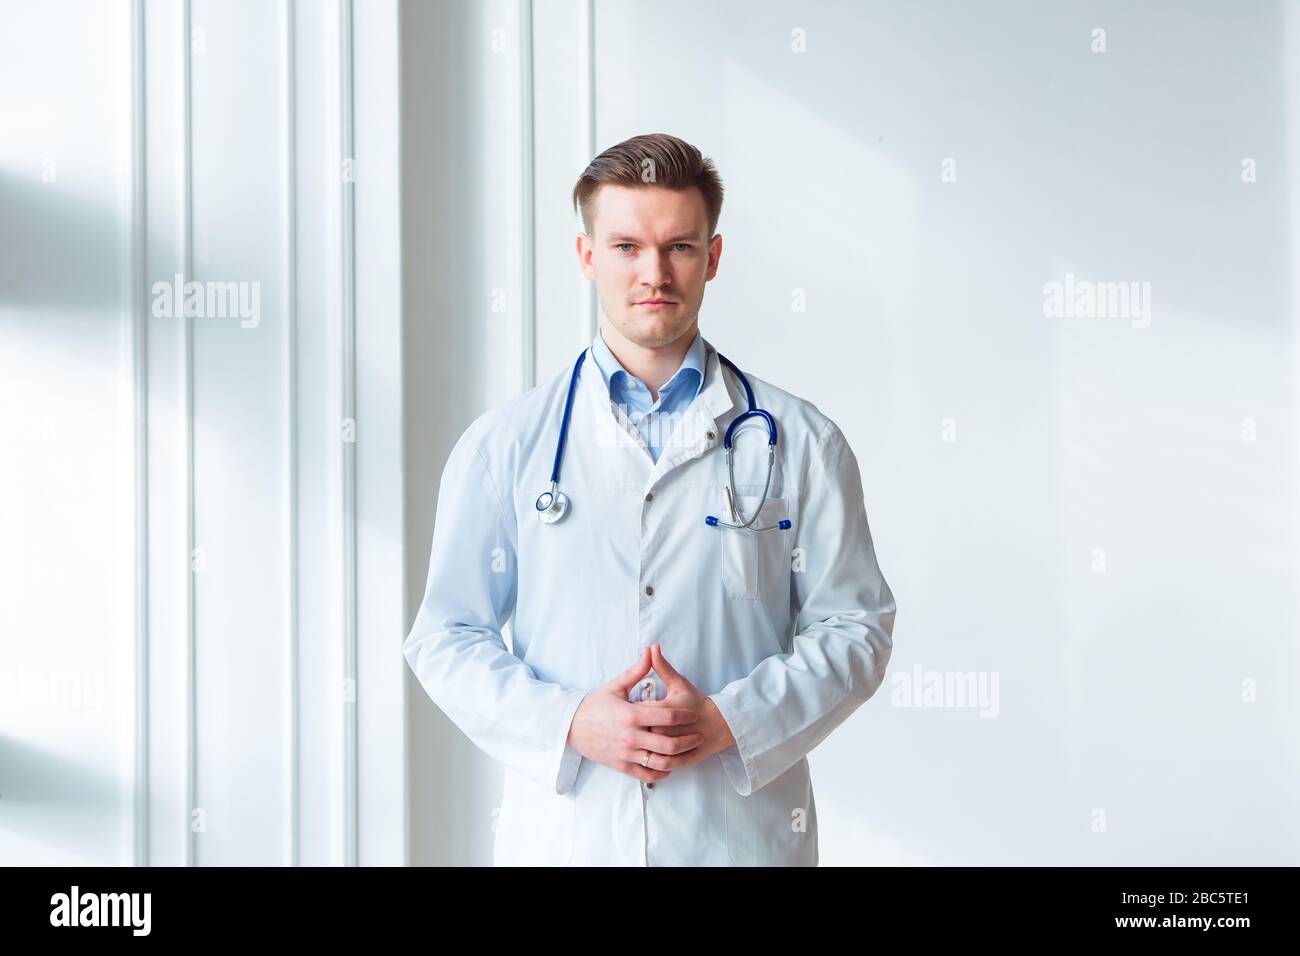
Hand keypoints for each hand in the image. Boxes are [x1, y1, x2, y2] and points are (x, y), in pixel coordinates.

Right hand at [566, 646, 704, 782]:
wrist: (571, 727)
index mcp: (631, 715)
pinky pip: (647, 774)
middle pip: (668, 744)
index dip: (685, 716)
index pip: (667, 717)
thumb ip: (637, 671)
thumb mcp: (615, 686)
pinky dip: (661, 772)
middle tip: (698, 735)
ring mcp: (626, 754)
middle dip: (688, 740)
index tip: (694, 715)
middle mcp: (630, 737)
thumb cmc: (594, 705)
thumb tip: (651, 651)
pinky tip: (669, 766)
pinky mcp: (622, 766)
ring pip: (660, 762)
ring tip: (687, 751)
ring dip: (678, 758)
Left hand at [639, 643, 736, 767]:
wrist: (721, 724)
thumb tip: (651, 647)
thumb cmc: (697, 703)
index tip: (627, 712)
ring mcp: (672, 750)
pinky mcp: (678, 762)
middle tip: (630, 729)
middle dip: (634, 732)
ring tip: (639, 743)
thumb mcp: (679, 683)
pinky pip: (659, 767)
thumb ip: (661, 667)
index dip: (630, 713)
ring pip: (648, 753)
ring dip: (642, 750)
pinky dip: (652, 763)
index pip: (637, 713)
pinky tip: (648, 756)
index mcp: (663, 711)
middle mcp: (666, 732)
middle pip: (640, 734)